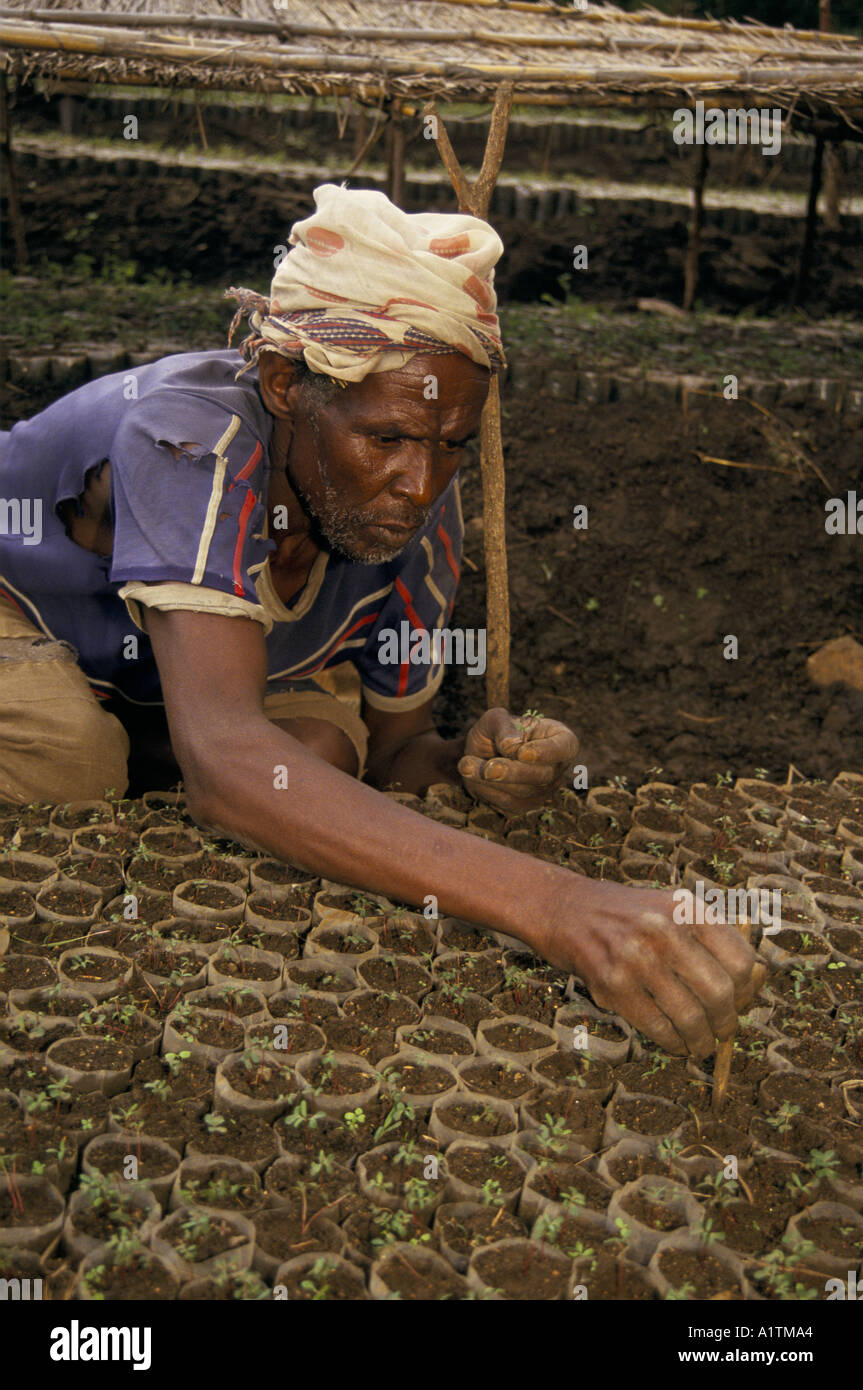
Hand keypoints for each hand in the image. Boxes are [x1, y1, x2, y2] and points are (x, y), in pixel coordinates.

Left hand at [457, 707, 578, 813]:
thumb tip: (511, 746)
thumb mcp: (495, 719)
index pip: (564, 748)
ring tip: (466, 765)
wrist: (482, 752)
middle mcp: (557, 768)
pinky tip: (472, 775)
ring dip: (492, 782)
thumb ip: (504, 727)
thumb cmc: (496, 731)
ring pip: (522, 793)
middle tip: (489, 768)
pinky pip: (508, 804)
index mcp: (560, 739)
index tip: (522, 752)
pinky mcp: (525, 806)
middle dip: (512, 772)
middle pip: (542, 776)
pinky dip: (487, 791)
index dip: (545, 752)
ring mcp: (543, 790)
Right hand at [536, 879, 766, 1057]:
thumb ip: (711, 938)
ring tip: (701, 1045)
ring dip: (701, 1040)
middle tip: (723, 1031)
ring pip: (690, 1016)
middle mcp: (666, 929)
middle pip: (720, 993)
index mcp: (688, 908)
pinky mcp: (612, 983)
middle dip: (727, 1022)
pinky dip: (672, 1042)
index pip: (741, 961)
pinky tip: (675, 1043)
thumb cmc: (629, 915)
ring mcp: (637, 957)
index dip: (747, 991)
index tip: (740, 1003)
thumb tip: (756, 983)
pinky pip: (657, 1027)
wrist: (566, 908)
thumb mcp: (672, 908)